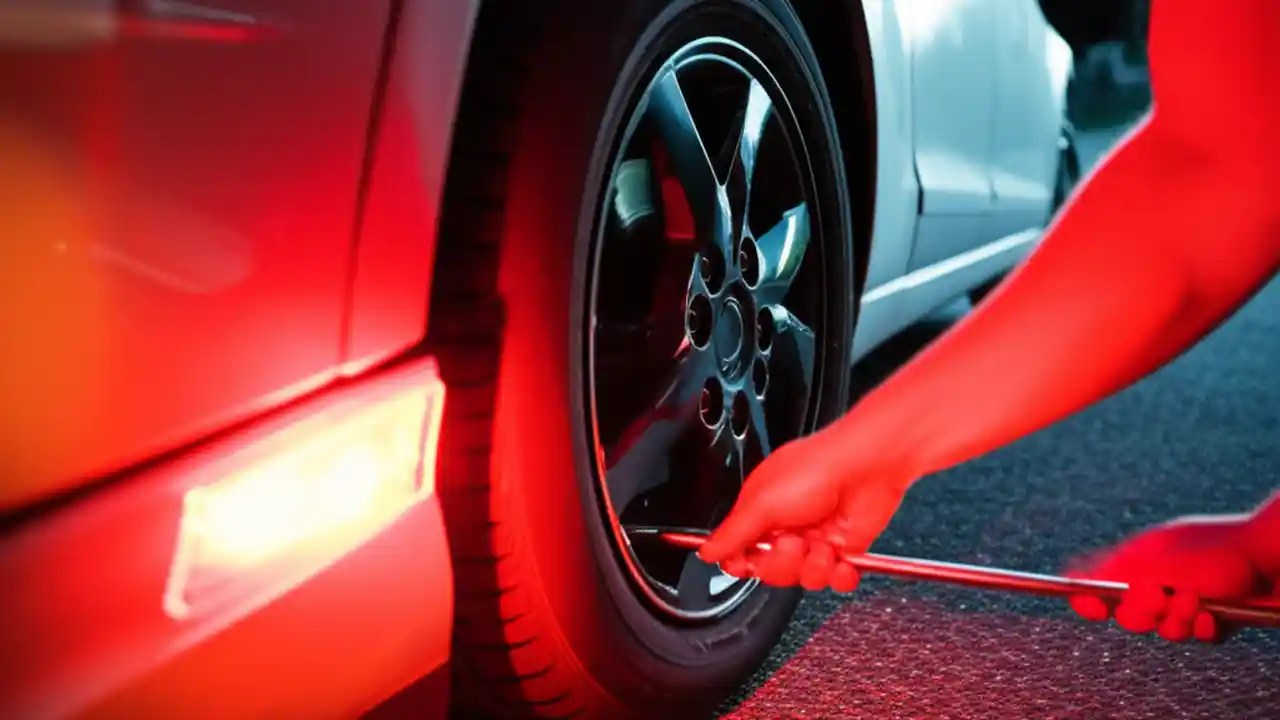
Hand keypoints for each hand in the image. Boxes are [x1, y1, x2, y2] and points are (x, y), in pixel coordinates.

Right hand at [697, 424, 914, 591]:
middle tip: (792, 543)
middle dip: (782, 564)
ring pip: (803, 579)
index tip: (747, 564)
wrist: (869, 464)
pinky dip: (840, 575)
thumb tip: (706, 552)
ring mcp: (816, 537)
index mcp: (761, 510)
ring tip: (822, 547)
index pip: (739, 550)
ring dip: (813, 568)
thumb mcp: (763, 502)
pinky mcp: (844, 548)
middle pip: (771, 570)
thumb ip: (733, 533)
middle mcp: (787, 525)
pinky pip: (835, 580)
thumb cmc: (818, 468)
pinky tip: (841, 561)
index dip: (741, 563)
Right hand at [1066, 516, 1276, 641]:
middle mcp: (1160, 578)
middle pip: (1129, 614)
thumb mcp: (1157, 562)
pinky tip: (1215, 615)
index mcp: (1140, 559)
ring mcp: (1187, 598)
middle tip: (1161, 600)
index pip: (1099, 581)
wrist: (1274, 559)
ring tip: (1198, 605)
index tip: (1089, 607)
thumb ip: (1113, 574)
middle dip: (1143, 614)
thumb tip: (1071, 578)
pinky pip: (1198, 636)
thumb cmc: (1217, 553)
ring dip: (1178, 622)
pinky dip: (1205, 629)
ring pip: (1164, 630)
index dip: (1088, 597)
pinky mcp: (1214, 616)